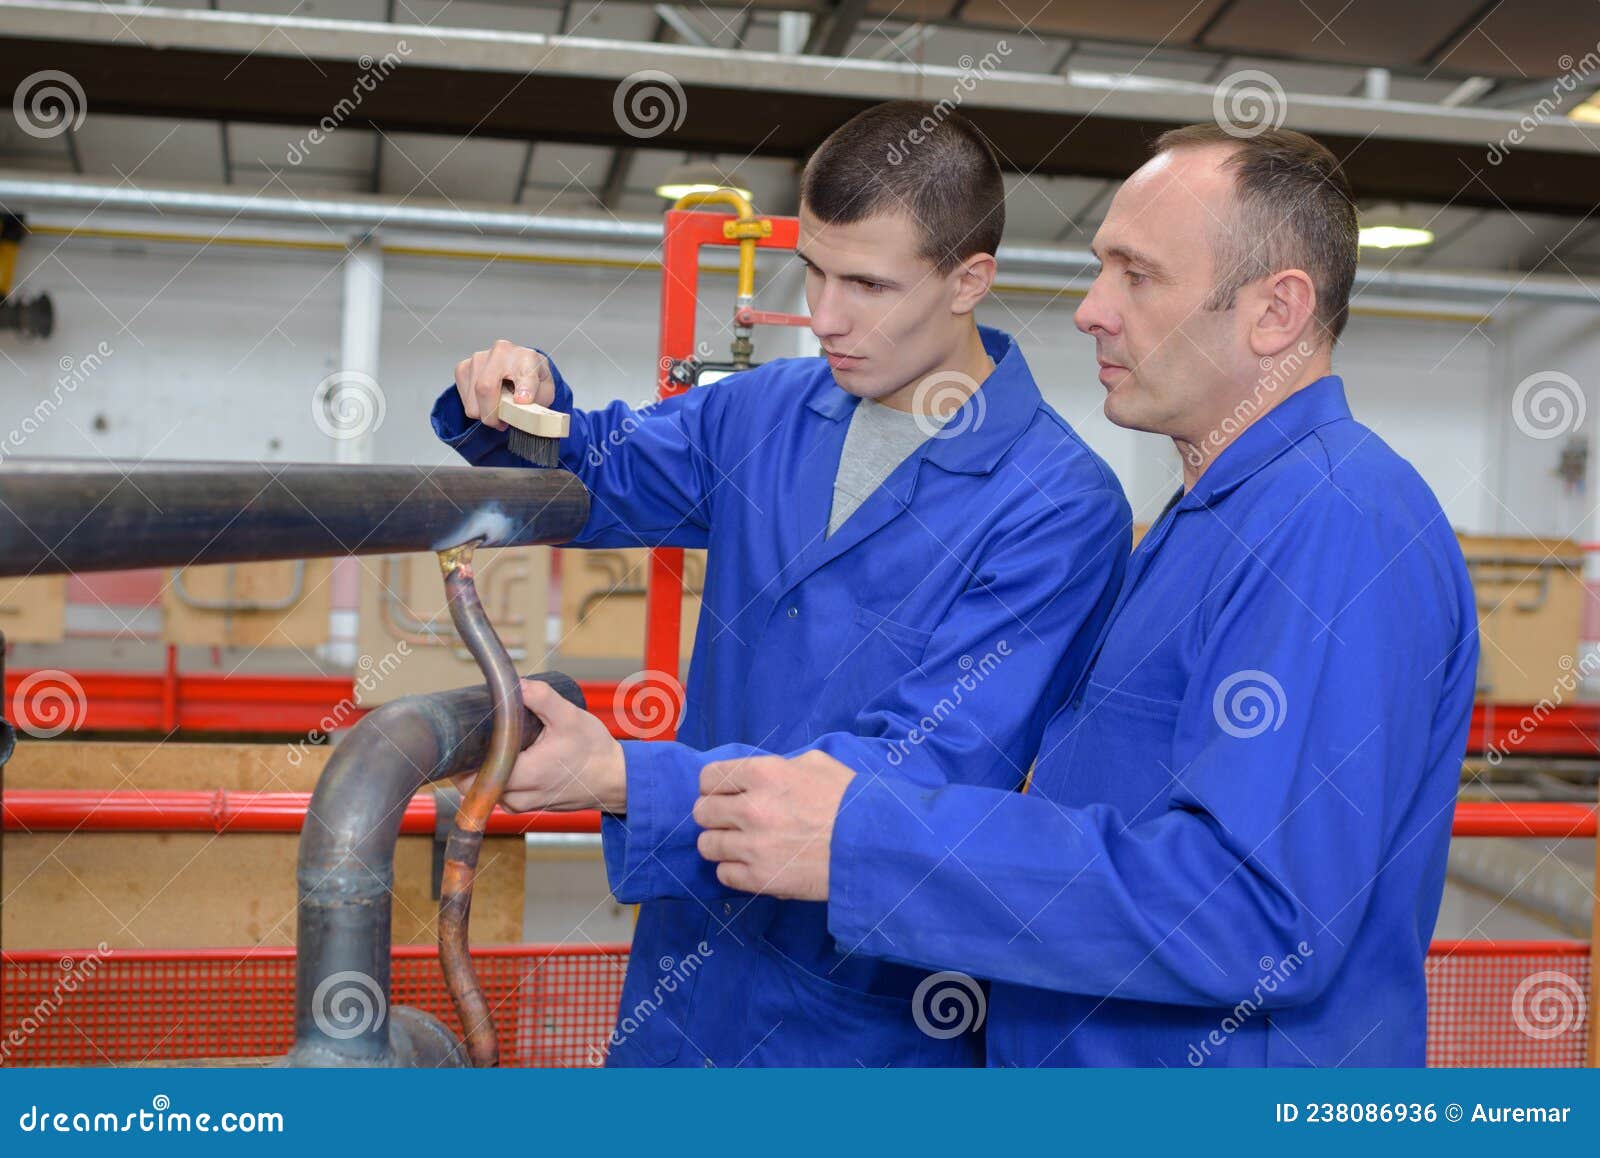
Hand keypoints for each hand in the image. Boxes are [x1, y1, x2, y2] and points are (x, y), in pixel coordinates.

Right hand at [453, 340, 554, 430]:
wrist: (519, 367)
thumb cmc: (531, 380)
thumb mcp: (544, 394)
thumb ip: (537, 404)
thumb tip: (522, 415)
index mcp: (527, 357)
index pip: (524, 373)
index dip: (524, 389)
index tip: (522, 401)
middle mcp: (502, 352)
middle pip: (486, 387)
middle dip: (492, 414)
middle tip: (501, 423)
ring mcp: (479, 357)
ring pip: (473, 399)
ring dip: (485, 414)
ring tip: (498, 410)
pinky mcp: (463, 367)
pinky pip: (465, 400)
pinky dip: (476, 409)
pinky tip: (487, 401)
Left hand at [454, 679, 625, 812]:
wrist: (615, 779)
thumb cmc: (594, 752)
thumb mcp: (570, 717)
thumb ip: (542, 698)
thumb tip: (515, 684)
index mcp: (525, 775)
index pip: (473, 774)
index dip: (462, 756)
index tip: (463, 736)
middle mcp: (520, 797)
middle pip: (474, 783)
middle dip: (471, 759)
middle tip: (476, 735)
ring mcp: (523, 805)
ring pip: (487, 789)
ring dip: (485, 769)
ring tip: (494, 745)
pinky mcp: (529, 806)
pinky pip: (501, 793)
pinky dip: (499, 777)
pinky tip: (508, 758)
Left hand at [692, 750, 854, 900]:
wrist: (873, 846)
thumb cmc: (850, 801)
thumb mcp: (817, 764)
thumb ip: (780, 766)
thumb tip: (759, 775)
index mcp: (763, 774)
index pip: (708, 777)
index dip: (714, 786)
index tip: (724, 793)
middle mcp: (750, 808)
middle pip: (702, 812)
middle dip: (715, 815)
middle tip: (732, 821)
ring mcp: (752, 846)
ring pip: (707, 845)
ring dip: (722, 844)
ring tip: (742, 845)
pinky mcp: (759, 879)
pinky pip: (723, 875)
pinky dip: (734, 871)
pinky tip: (753, 865)